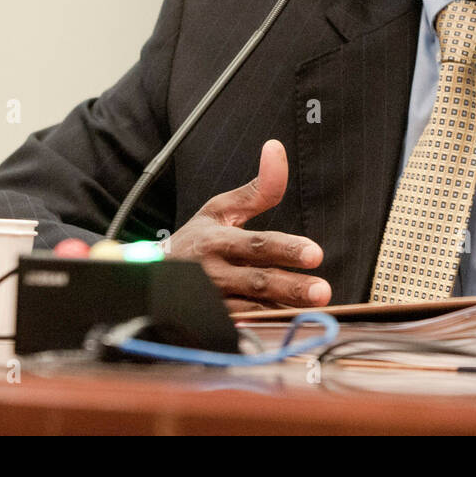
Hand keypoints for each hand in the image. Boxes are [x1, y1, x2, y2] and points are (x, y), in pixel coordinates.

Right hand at [166, 139, 331, 310]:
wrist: (152, 277)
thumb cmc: (197, 240)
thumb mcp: (221, 210)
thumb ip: (258, 188)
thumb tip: (276, 149)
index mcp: (216, 241)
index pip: (256, 245)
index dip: (286, 248)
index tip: (315, 253)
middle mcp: (212, 273)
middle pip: (257, 281)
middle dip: (292, 287)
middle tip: (322, 291)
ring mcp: (210, 302)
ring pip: (252, 309)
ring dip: (283, 310)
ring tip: (314, 310)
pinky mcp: (209, 324)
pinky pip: (243, 327)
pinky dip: (265, 326)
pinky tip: (289, 324)